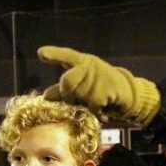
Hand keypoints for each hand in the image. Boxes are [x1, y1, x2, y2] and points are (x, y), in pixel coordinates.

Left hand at [37, 46, 160, 125]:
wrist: (125, 93)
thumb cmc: (97, 88)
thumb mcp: (79, 85)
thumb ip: (62, 89)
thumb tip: (45, 97)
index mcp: (80, 61)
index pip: (66, 55)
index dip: (54, 54)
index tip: (41, 53)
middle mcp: (90, 65)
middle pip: (67, 81)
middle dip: (67, 95)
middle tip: (74, 102)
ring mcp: (100, 75)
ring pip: (80, 97)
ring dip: (84, 106)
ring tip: (92, 105)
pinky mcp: (108, 88)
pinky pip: (93, 105)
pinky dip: (95, 112)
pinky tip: (101, 111)